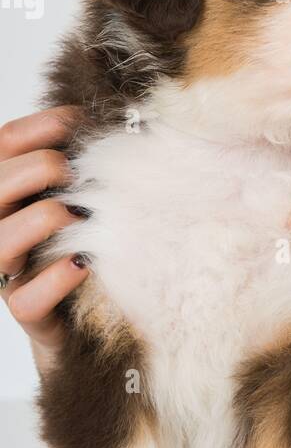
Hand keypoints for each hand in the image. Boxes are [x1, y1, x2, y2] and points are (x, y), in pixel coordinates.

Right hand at [0, 106, 88, 375]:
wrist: (95, 326)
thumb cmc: (93, 247)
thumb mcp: (89, 197)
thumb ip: (91, 163)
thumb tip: (121, 121)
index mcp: (12, 195)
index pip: (2, 145)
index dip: (36, 127)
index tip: (77, 120)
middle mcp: (2, 230)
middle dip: (35, 169)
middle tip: (73, 170)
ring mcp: (12, 275)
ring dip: (39, 219)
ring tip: (76, 214)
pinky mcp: (32, 316)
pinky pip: (25, 300)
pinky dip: (54, 278)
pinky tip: (83, 262)